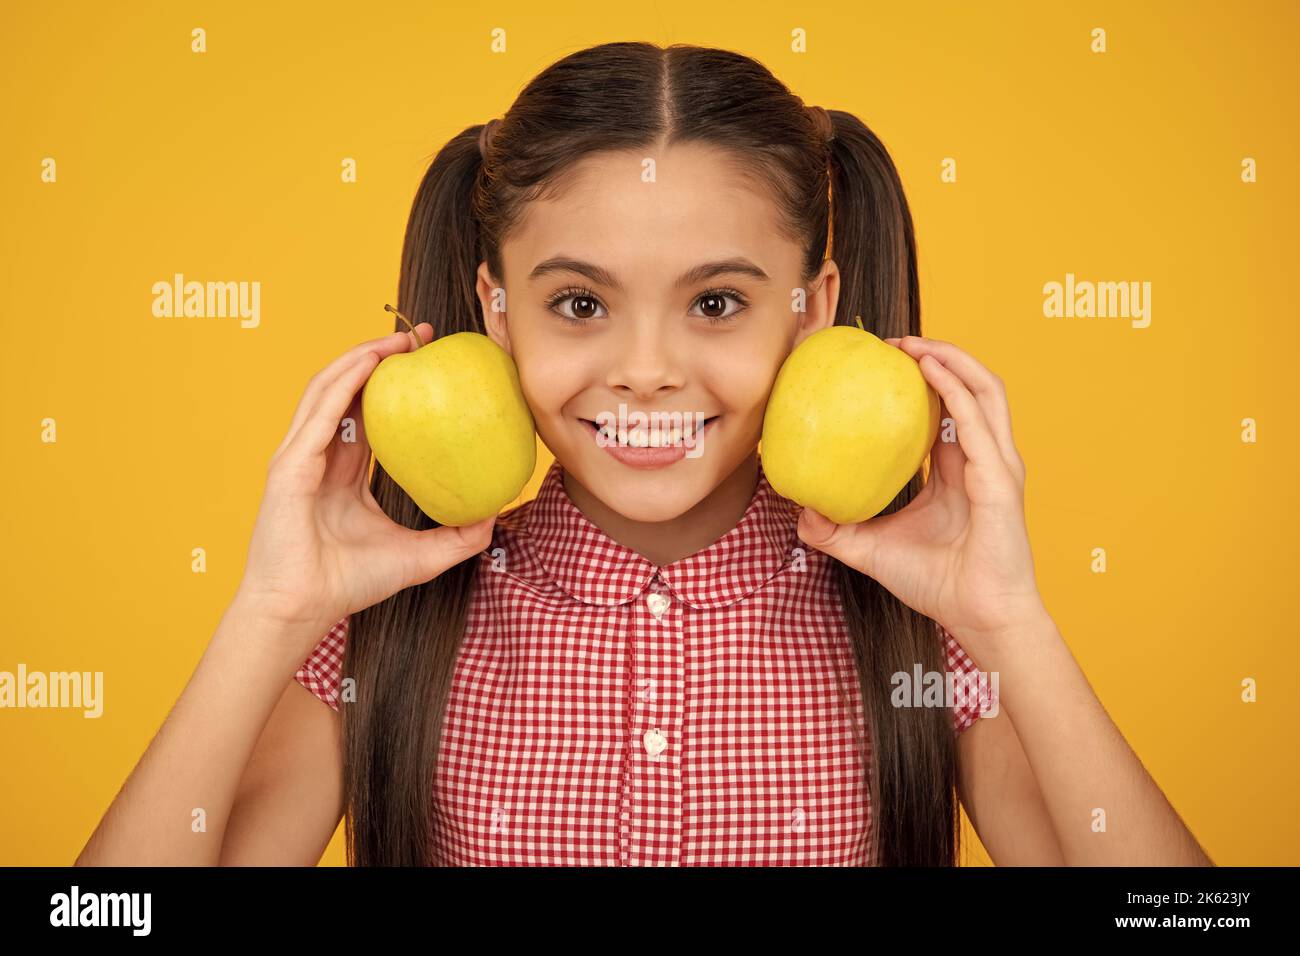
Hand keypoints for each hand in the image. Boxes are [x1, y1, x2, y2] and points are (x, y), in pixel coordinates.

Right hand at [232, 323, 496, 647]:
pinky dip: (344, 383)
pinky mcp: (289, 464)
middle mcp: (318, 456)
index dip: (394, 384)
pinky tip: (371, 362)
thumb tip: (494, 518)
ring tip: (398, 339)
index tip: (429, 361)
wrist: (304, 609)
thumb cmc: (348, 585)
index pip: (367, 414)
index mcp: (341, 471)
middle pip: (347, 391)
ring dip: (362, 357)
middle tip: (420, 336)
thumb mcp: (418, 556)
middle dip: (380, 356)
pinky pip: (320, 413)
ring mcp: (300, 456)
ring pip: (328, 389)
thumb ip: (455, 538)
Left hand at [795, 335, 1045, 658]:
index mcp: (961, 468)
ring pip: (985, 391)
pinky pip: (975, 425)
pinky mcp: (1000, 480)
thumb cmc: (937, 584)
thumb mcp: (873, 549)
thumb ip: (837, 531)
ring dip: (951, 360)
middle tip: (894, 342)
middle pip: (972, 387)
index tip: (883, 361)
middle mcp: (983, 459)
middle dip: (939, 354)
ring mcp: (997, 466)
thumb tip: (800, 511)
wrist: (978, 617)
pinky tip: (927, 372)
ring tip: (913, 344)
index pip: (947, 408)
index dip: (923, 378)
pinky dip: (954, 392)